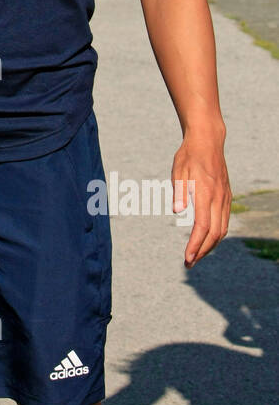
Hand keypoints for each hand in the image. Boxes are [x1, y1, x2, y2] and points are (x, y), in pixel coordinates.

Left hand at [172, 127, 230, 266]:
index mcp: (205, 193)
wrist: (208, 141)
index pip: (202, 226)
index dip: (195, 245)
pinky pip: (224, 221)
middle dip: (202, 251)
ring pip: (222, 230)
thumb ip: (179, 191)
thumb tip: (176, 210)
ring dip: (210, 246)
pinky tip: (206, 240)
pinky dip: (216, 235)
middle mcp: (219, 198)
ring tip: (196, 256)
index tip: (187, 258)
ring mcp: (225, 198)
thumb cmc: (188, 155)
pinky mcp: (227, 197)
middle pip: (214, 234)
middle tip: (189, 263)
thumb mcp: (178, 170)